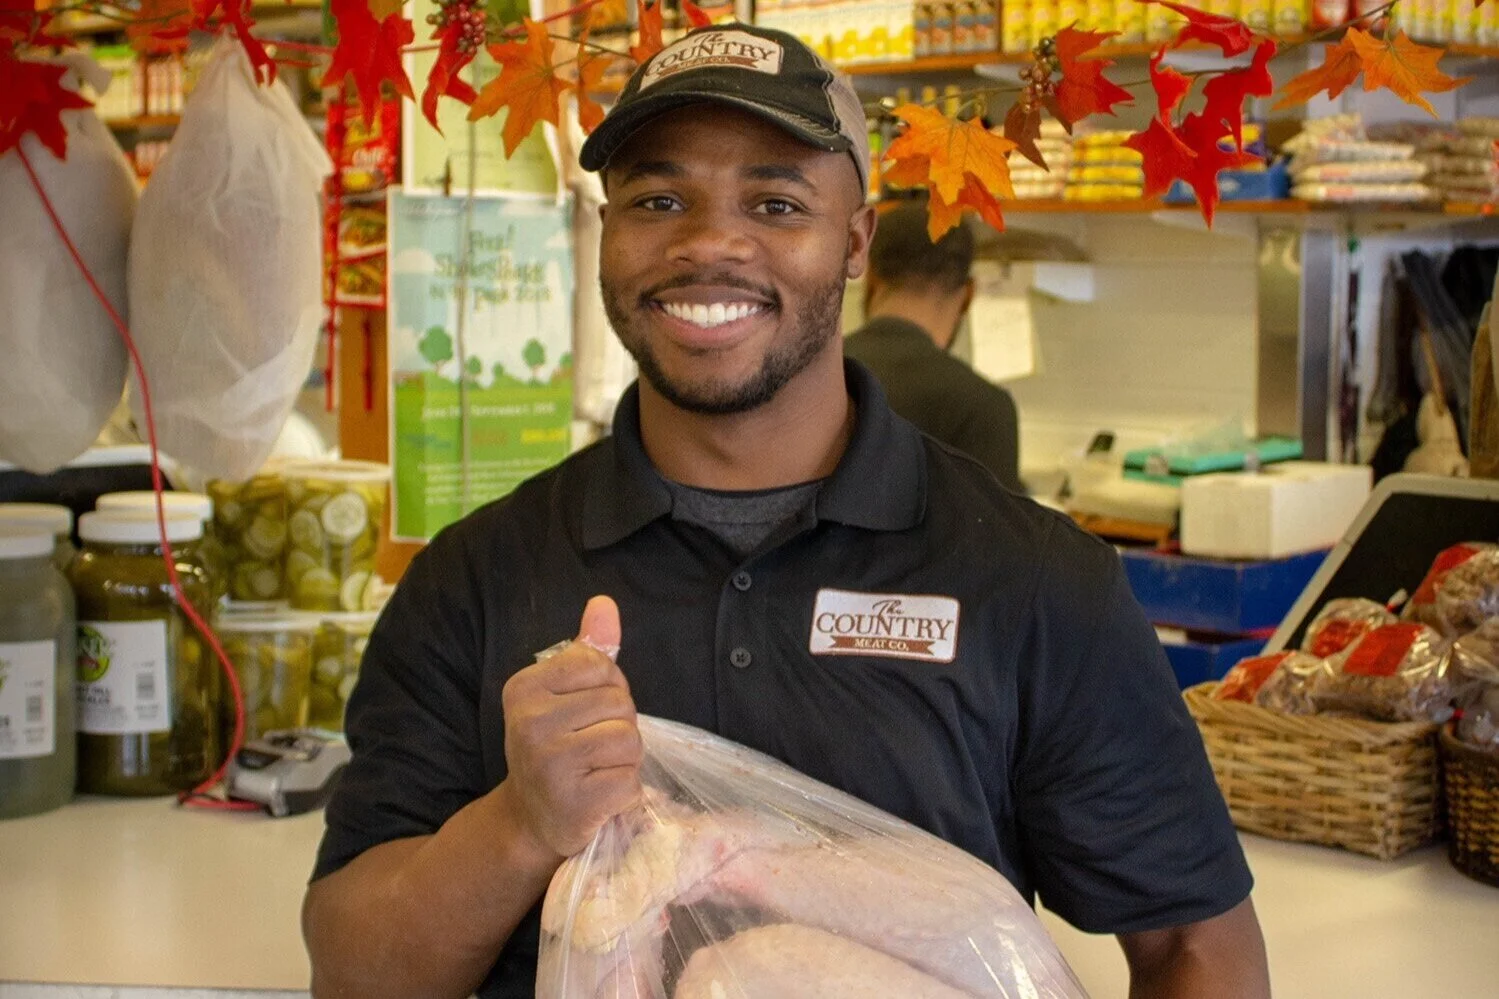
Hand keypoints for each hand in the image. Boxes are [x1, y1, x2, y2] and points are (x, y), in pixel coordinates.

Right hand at [500, 595, 642, 858]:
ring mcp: (549, 764)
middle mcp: (529, 722)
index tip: (582, 715)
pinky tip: (599, 796)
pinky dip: (625, 791)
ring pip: (629, 739)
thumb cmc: (556, 747)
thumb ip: (587, 650)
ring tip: (596, 770)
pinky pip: (630, 780)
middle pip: (619, 703)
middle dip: (618, 726)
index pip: (600, 666)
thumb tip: (604, 604)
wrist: (530, 819)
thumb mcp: (564, 694)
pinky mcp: (574, 802)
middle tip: (590, 749)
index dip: (608, 690)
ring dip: (625, 760)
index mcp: (524, 687)